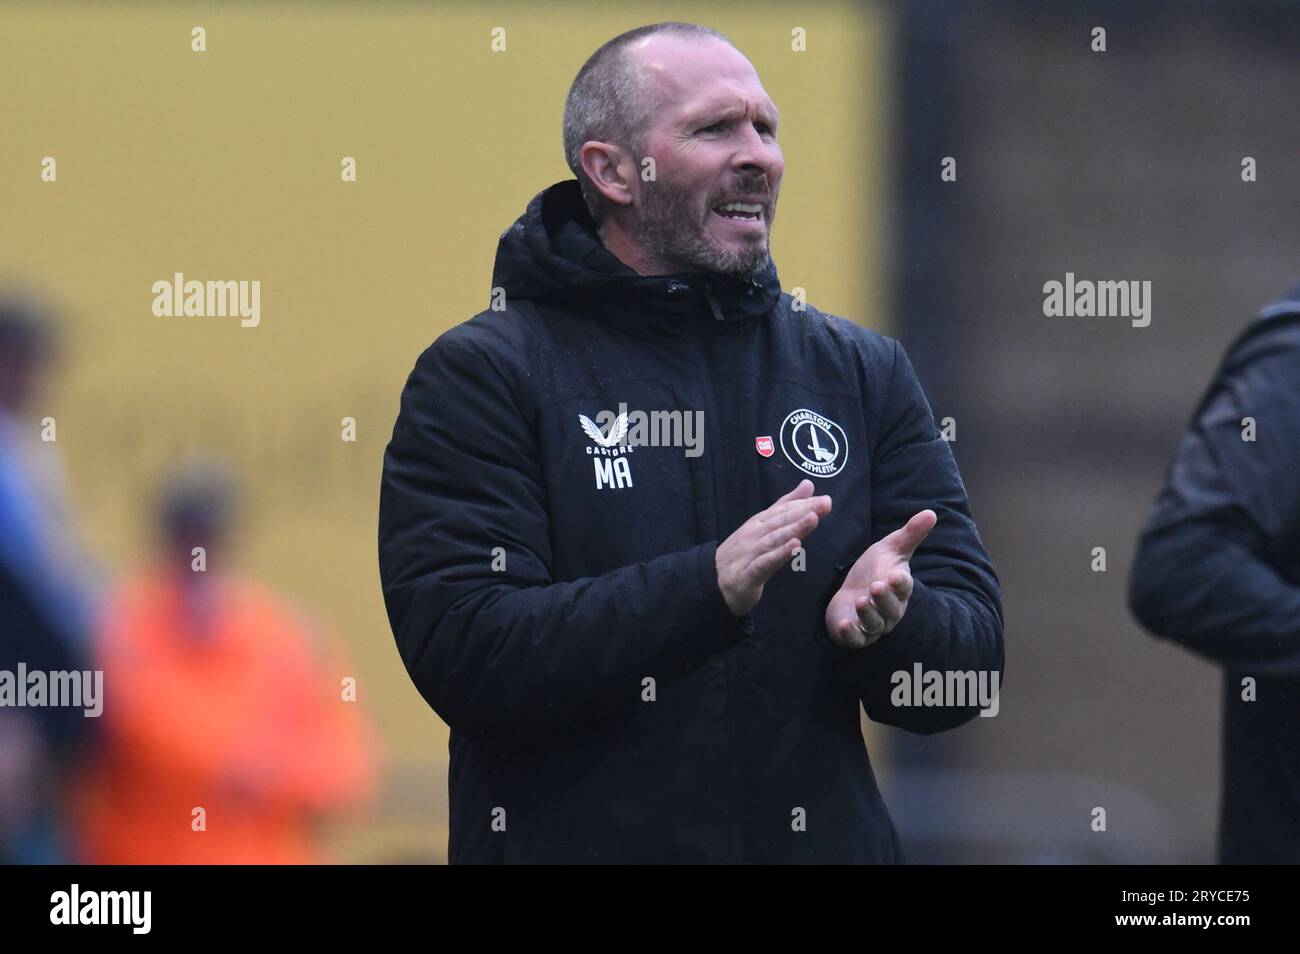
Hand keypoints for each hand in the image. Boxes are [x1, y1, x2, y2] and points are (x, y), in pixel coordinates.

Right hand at [716, 479, 831, 616]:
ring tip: (813, 519)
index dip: (803, 504)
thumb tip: (808, 485)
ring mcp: (749, 554)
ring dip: (794, 528)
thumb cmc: (741, 554)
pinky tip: (794, 548)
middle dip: (804, 511)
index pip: (782, 510)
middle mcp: (753, 535)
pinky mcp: (747, 575)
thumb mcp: (762, 527)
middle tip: (825, 503)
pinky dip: (779, 555)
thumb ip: (785, 506)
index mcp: (758, 524)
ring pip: (774, 539)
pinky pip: (764, 564)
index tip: (825, 499)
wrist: (711, 583)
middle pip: (781, 521)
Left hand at [825, 509, 935, 648]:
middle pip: (891, 607)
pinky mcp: (856, 635)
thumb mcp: (890, 549)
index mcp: (899, 589)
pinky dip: (851, 634)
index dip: (900, 582)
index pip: (904, 587)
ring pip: (875, 623)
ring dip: (868, 614)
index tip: (895, 574)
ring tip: (860, 601)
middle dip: (885, 598)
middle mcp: (890, 609)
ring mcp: (873, 624)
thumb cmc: (873, 570)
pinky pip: (856, 639)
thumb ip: (910, 534)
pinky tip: (844, 624)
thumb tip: (932, 513)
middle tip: (877, 586)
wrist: (850, 593)